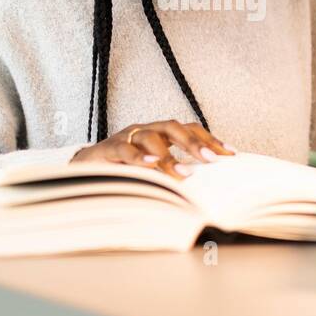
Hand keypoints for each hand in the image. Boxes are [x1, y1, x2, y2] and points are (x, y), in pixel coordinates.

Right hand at [71, 120, 234, 178]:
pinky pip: (125, 150)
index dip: (209, 139)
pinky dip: (139, 157)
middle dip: (194, 142)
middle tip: (212, 159)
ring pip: (150, 137)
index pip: (189, 129)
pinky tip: (151, 165)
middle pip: (173, 127)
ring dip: (168, 155)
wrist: (84, 168)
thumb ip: (174, 173)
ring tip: (183, 172)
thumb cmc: (123, 170)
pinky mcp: (108, 149)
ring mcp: (126, 137)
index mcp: (159, 134)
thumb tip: (204, 189)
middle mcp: (145, 130)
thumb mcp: (153, 172)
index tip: (230, 154)